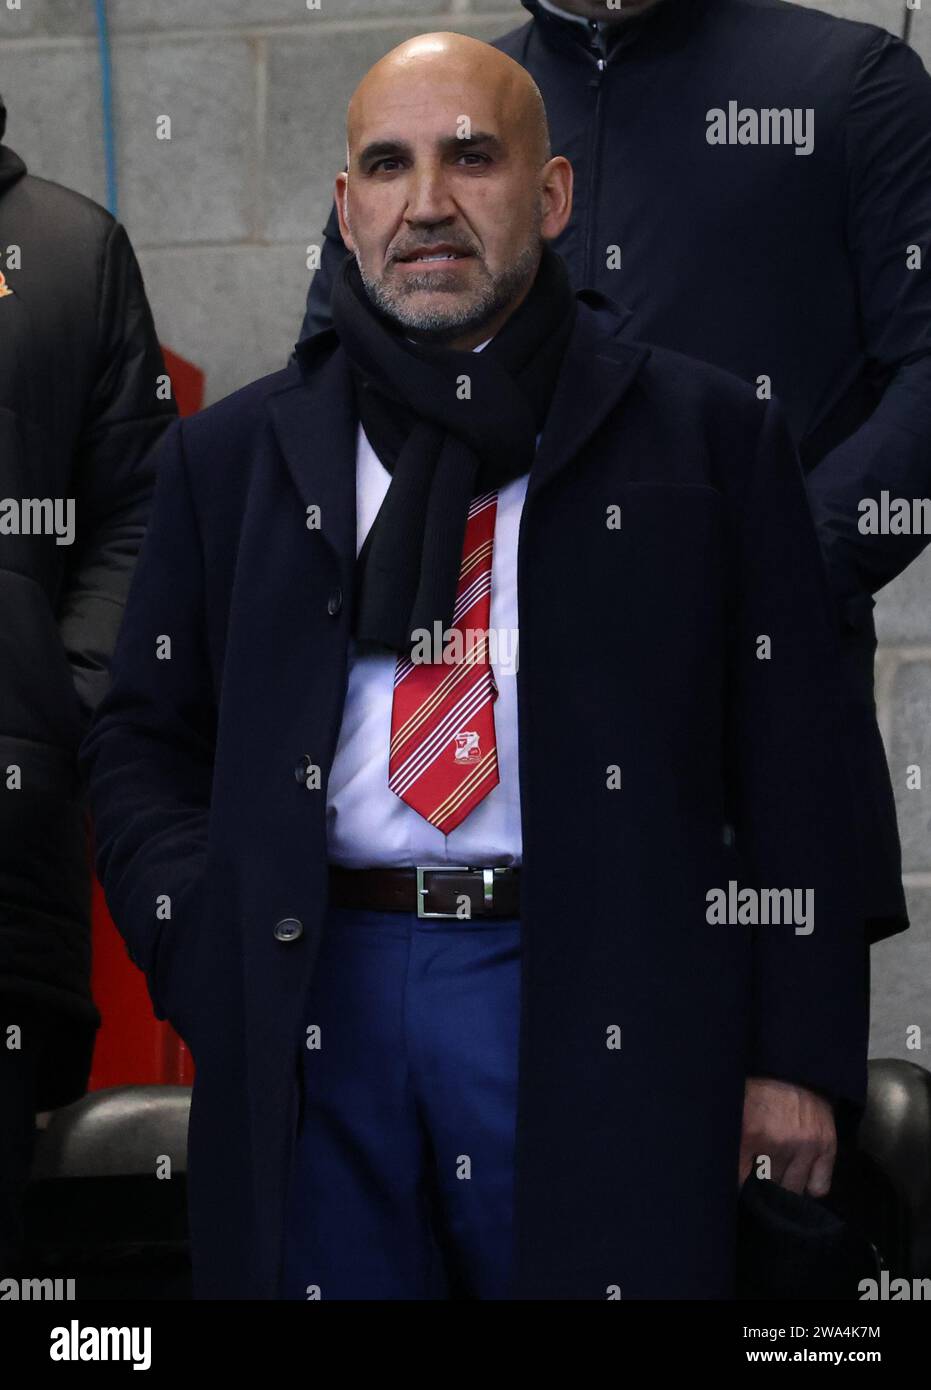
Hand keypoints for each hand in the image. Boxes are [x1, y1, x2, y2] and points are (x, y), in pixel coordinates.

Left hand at [739, 1076, 835, 1196]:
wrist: (794, 1064)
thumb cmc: (760, 1086)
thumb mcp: (736, 1108)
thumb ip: (730, 1137)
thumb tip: (720, 1170)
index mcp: (750, 1132)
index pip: (739, 1181)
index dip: (738, 1186)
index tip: (739, 1185)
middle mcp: (779, 1143)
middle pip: (768, 1188)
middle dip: (761, 1187)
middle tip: (759, 1177)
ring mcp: (806, 1146)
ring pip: (793, 1189)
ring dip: (784, 1185)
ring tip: (779, 1175)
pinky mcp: (826, 1146)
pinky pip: (819, 1187)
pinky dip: (810, 1186)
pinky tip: (800, 1176)